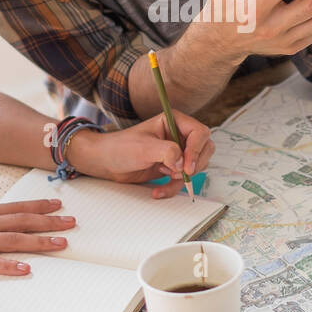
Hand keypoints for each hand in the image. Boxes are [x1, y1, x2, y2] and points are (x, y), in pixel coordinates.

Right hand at [0, 191, 75, 276]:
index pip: (15, 208)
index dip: (38, 207)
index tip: (57, 206)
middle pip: (21, 221)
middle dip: (48, 222)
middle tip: (71, 223)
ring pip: (13, 239)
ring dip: (39, 241)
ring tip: (60, 244)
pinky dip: (9, 266)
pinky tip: (26, 269)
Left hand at [68, 112, 215, 197]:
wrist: (107, 162)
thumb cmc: (120, 147)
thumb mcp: (144, 147)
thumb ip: (166, 151)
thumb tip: (182, 162)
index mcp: (174, 121)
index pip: (199, 132)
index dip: (197, 150)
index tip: (186, 166)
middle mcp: (179, 134)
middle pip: (204, 149)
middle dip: (194, 165)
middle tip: (181, 174)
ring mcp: (177, 151)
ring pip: (196, 166)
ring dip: (181, 178)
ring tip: (163, 177)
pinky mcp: (172, 166)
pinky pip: (182, 179)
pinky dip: (173, 187)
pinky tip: (158, 191)